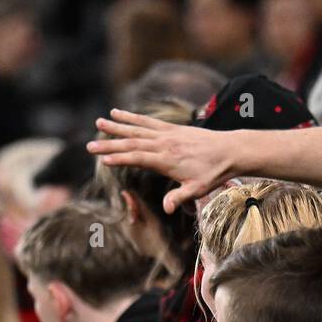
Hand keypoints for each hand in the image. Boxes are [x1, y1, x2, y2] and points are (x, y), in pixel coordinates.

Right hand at [88, 109, 236, 212]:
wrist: (231, 150)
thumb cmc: (214, 172)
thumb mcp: (199, 189)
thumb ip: (179, 197)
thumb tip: (166, 209)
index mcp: (168, 159)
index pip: (138, 158)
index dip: (120, 158)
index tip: (102, 159)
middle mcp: (165, 143)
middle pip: (132, 142)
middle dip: (110, 143)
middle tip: (89, 146)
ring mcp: (168, 133)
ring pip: (137, 128)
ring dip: (117, 125)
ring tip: (99, 121)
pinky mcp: (172, 128)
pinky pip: (148, 121)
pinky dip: (132, 116)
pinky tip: (119, 113)